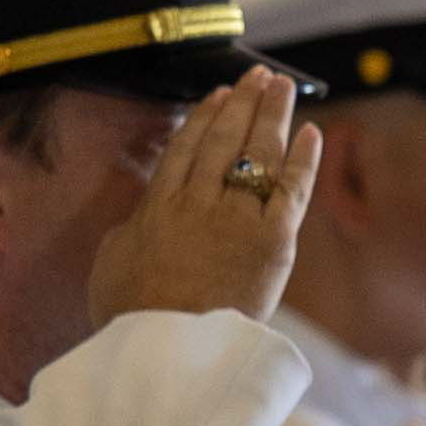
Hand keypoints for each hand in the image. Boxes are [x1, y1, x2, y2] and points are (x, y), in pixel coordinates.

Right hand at [87, 72, 320, 327]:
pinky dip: (303, 159)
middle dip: (243, 102)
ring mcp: (237, 218)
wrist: (169, 349)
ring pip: (258, 154)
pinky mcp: (273, 240)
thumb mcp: (112, 263)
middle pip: (225, 140)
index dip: (204, 117)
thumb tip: (141, 215)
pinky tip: (312, 133)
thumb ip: (131, 230)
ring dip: (272, 115)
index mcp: (158, 206)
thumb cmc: (133, 315)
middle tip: (257, 76)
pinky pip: (292, 190)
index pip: (186, 147)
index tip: (218, 94)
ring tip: (283, 87)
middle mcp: (198, 202)